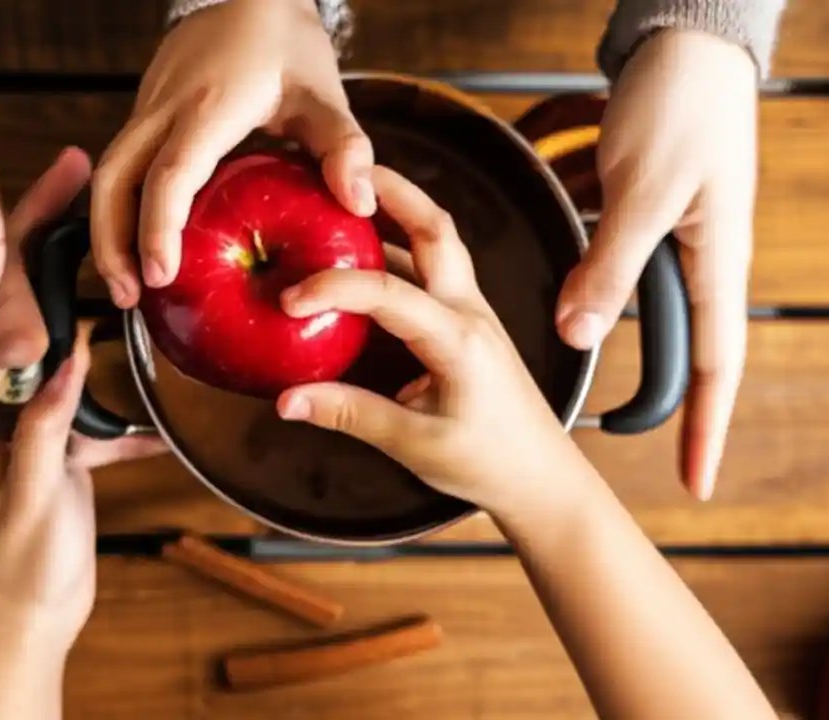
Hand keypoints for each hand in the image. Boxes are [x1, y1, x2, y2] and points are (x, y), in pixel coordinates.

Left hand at [0, 182, 164, 645]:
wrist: (27, 620)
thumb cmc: (20, 569)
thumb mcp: (30, 500)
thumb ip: (40, 434)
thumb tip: (61, 367)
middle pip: (18, 307)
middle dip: (41, 244)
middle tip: (72, 183)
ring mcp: (30, 418)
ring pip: (58, 345)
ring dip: (85, 303)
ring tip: (116, 252)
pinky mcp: (62, 444)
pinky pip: (97, 407)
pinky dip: (128, 400)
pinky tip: (160, 400)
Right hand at [91, 0, 373, 306]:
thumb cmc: (288, 46)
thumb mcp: (324, 92)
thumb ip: (344, 145)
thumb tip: (359, 203)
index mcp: (208, 106)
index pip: (171, 173)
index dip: (158, 228)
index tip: (159, 276)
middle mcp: (165, 108)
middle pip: (114, 178)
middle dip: (111, 242)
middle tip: (125, 298)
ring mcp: (147, 109)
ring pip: (107, 174)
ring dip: (107, 232)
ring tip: (125, 287)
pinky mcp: (144, 116)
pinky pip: (122, 167)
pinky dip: (120, 211)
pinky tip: (138, 250)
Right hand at [274, 167, 585, 516]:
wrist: (542, 479)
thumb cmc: (488, 464)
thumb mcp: (414, 444)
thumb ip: (349, 414)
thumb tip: (286, 400)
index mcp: (459, 339)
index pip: (389, 291)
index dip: (334, 288)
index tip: (289, 301)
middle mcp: (470, 312)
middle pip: (436, 229)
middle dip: (393, 191)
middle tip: (346, 166)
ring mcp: (473, 313)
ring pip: (439, 242)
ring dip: (400, 211)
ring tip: (351, 194)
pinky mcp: (468, 325)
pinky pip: (434, 272)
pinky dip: (400, 249)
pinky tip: (366, 252)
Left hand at [555, 29, 757, 499]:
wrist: (684, 38)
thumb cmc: (681, 106)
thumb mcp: (646, 193)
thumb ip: (612, 265)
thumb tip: (578, 335)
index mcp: (713, 264)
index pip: (715, 366)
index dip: (706, 428)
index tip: (697, 484)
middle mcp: (692, 258)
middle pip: (672, 344)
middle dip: (655, 398)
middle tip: (622, 443)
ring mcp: (665, 234)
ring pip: (628, 301)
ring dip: (600, 332)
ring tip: (568, 374)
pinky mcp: (635, 207)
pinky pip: (605, 255)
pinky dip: (579, 276)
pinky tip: (545, 292)